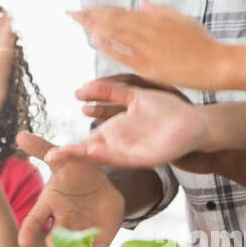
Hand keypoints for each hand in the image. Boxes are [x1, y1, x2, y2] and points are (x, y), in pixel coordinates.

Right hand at [15, 131, 125, 246]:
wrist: (103, 183)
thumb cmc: (76, 170)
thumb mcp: (63, 158)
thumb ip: (43, 149)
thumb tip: (20, 134)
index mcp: (50, 204)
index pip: (35, 220)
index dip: (28, 231)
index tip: (23, 243)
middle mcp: (62, 222)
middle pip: (55, 237)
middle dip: (55, 246)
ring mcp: (80, 232)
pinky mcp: (98, 240)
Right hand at [49, 80, 208, 169]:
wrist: (196, 124)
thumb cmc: (168, 111)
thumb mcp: (134, 96)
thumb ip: (109, 91)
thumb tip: (80, 89)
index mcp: (116, 132)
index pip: (88, 140)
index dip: (69, 145)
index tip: (49, 150)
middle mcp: (121, 145)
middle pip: (92, 151)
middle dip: (71, 155)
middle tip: (49, 157)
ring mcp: (133, 152)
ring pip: (105, 156)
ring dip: (87, 156)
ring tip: (67, 154)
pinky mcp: (148, 157)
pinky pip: (125, 157)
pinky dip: (109, 155)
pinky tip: (96, 151)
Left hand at [71, 3, 233, 90]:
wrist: (218, 63)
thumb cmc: (203, 43)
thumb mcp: (182, 20)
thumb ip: (160, 10)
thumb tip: (141, 2)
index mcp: (156, 18)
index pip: (122, 12)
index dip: (102, 10)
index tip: (87, 8)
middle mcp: (149, 29)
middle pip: (113, 19)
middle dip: (91, 15)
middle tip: (72, 12)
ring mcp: (147, 47)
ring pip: (115, 32)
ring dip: (94, 25)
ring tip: (78, 20)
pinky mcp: (148, 65)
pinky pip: (123, 54)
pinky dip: (109, 45)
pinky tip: (95, 39)